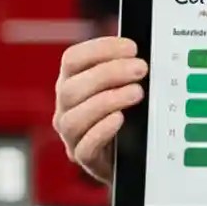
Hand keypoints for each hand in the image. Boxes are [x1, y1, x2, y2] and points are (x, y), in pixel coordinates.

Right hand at [53, 36, 146, 184]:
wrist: (128, 154)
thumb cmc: (125, 115)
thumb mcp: (121, 86)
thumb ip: (125, 69)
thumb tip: (140, 55)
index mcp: (72, 82)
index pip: (72, 59)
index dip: (100, 49)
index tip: (131, 48)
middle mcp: (66, 107)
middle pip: (72, 87)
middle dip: (109, 73)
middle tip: (140, 69)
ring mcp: (71, 134)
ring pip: (74, 118)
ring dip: (108, 101)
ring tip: (136, 93)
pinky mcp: (83, 157)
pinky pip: (85, 147)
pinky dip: (102, 130)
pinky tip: (120, 119)